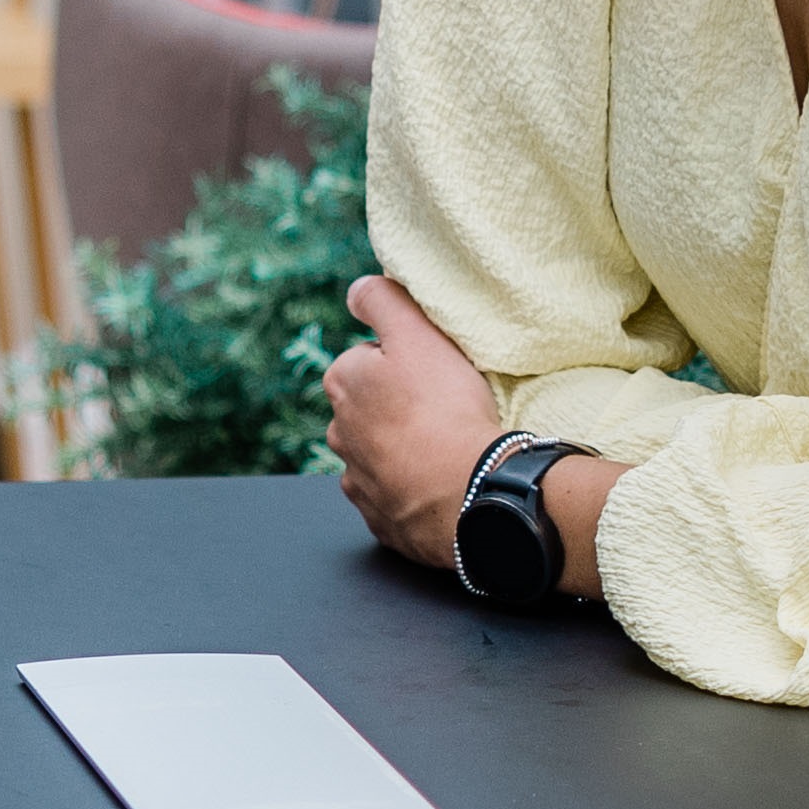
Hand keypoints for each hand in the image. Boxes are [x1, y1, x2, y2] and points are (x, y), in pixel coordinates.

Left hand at [321, 276, 506, 568]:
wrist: (469, 492)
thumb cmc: (446, 410)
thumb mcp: (417, 334)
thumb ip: (383, 301)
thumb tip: (357, 290)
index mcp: (342, 383)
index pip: (370, 358)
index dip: (407, 361)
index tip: (434, 374)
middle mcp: (339, 433)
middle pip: (373, 406)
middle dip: (401, 406)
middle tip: (444, 408)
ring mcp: (358, 481)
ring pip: (382, 452)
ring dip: (406, 447)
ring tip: (445, 446)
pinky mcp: (379, 518)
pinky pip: (395, 494)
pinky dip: (413, 488)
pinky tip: (440, 480)